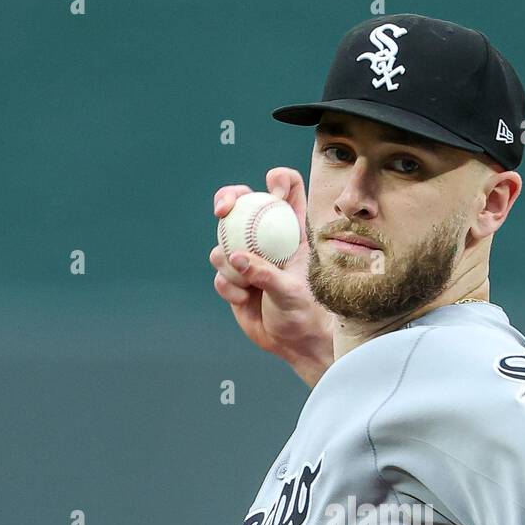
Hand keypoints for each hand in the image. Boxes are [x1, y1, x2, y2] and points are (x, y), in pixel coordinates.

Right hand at [209, 169, 333, 386]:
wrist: (293, 342)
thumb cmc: (305, 314)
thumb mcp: (292, 293)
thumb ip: (266, 274)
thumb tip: (236, 256)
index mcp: (292, 229)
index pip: (288, 188)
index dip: (278, 181)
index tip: (271, 195)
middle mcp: (267, 237)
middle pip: (243, 200)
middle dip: (228, 197)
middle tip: (222, 211)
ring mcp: (247, 255)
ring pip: (223, 242)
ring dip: (229, 264)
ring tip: (248, 287)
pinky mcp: (233, 277)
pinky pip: (220, 273)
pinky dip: (229, 287)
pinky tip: (244, 299)